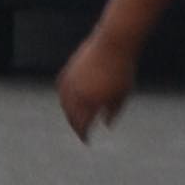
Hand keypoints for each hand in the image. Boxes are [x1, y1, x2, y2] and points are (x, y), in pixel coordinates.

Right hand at [56, 23, 139, 141]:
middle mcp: (76, 93)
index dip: (84, 135)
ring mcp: (70, 81)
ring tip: (74, 118)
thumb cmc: (122, 69)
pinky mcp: (68, 69)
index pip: (82, 125)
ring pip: (63, 102)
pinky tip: (68, 100)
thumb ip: (113, 112)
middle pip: (70, 116)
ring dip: (68, 113)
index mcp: (90, 102)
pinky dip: (64, 97)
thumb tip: (106, 125)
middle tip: (81, 132)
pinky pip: (62, 88)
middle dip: (75, 126)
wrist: (113, 43)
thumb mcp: (122, 94)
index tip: (87, 141)